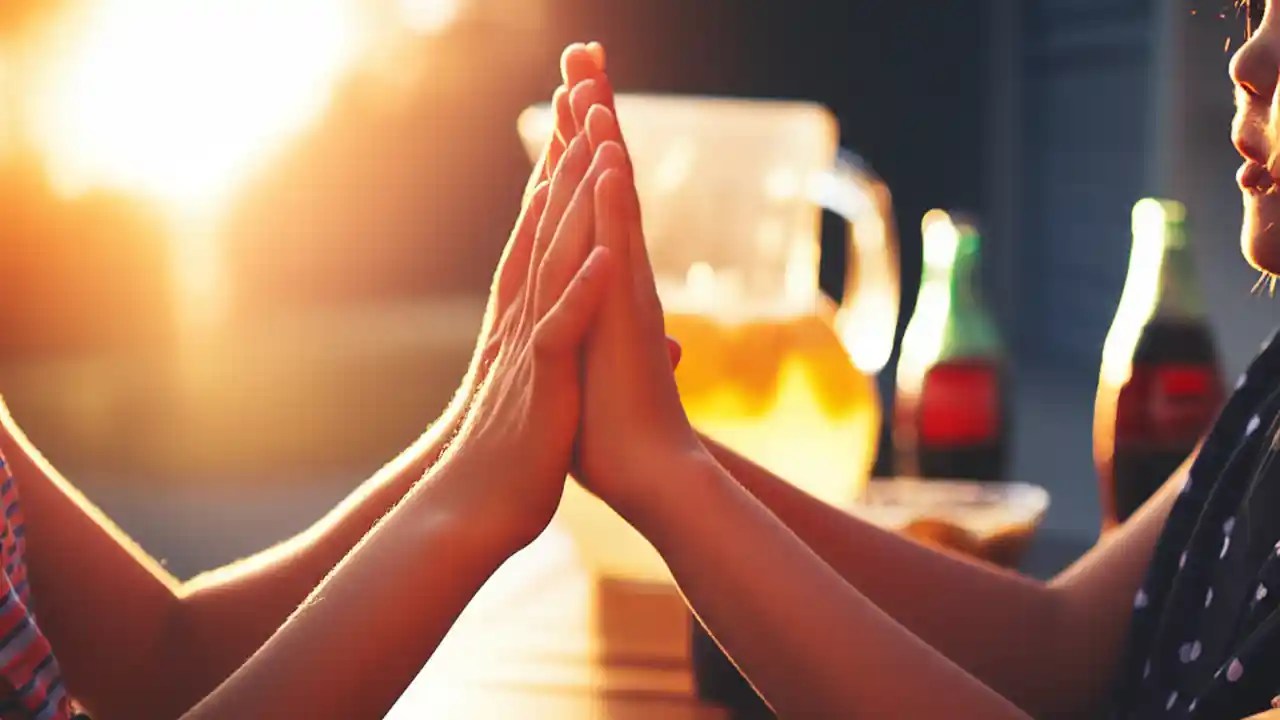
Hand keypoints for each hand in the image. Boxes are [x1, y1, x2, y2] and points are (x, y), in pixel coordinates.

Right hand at [428, 128, 628, 550]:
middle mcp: (521, 321)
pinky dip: (579, 297)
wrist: (472, 511)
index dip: (558, 181)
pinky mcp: (540, 387)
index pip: (542, 237)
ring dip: (572, 212)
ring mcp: (528, 351)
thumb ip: (565, 350)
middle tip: (577, 103)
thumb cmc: (513, 451)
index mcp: (525, 319)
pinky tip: (600, 260)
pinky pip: (560, 335)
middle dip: (563, 166)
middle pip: (543, 232)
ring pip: (551, 268)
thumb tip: (599, 334)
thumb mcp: (544, 389)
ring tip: (593, 154)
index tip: (574, 126)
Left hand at [561, 53, 707, 519]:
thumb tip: (585, 318)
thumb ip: (584, 327)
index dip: (577, 146)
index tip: (568, 95)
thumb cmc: (610, 427)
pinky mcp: (628, 311)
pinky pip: (618, 240)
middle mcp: (615, 272)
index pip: (587, 199)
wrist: (644, 474)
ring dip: (602, 137)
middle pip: (604, 179)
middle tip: (583, 55)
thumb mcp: (583, 359)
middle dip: (591, 115)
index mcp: (600, 280)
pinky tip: (606, 151)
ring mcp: (623, 288)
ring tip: (591, 79)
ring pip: (613, 197)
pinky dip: (611, 194)